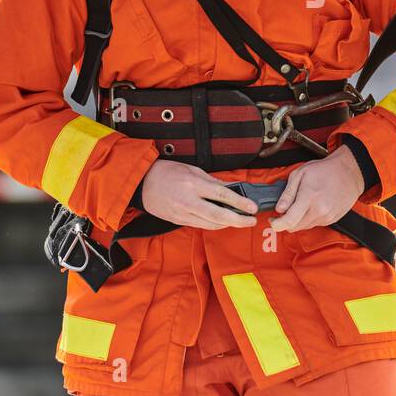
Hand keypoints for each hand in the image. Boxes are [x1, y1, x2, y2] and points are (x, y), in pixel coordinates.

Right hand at [140, 159, 259, 229]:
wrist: (142, 183)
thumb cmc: (167, 172)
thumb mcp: (192, 170)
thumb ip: (212, 181)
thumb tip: (231, 189)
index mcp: (193, 184)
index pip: (222, 195)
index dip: (240, 202)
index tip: (252, 207)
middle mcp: (188, 201)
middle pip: (218, 215)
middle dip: (238, 220)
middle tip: (252, 221)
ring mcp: (182, 213)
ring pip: (210, 224)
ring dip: (228, 224)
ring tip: (241, 220)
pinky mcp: (178, 221)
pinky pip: (201, 225)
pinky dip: (214, 225)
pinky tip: (223, 221)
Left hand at [268, 148, 364, 232]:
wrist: (349, 172)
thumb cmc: (324, 170)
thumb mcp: (300, 174)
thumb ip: (288, 193)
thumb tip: (279, 209)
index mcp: (309, 197)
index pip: (289, 220)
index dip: (277, 224)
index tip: (272, 221)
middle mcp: (319, 210)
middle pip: (295, 227)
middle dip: (285, 222)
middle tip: (282, 212)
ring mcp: (327, 216)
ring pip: (304, 227)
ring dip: (297, 220)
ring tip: (299, 205)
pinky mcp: (332, 219)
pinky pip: (315, 224)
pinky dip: (308, 218)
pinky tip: (311, 206)